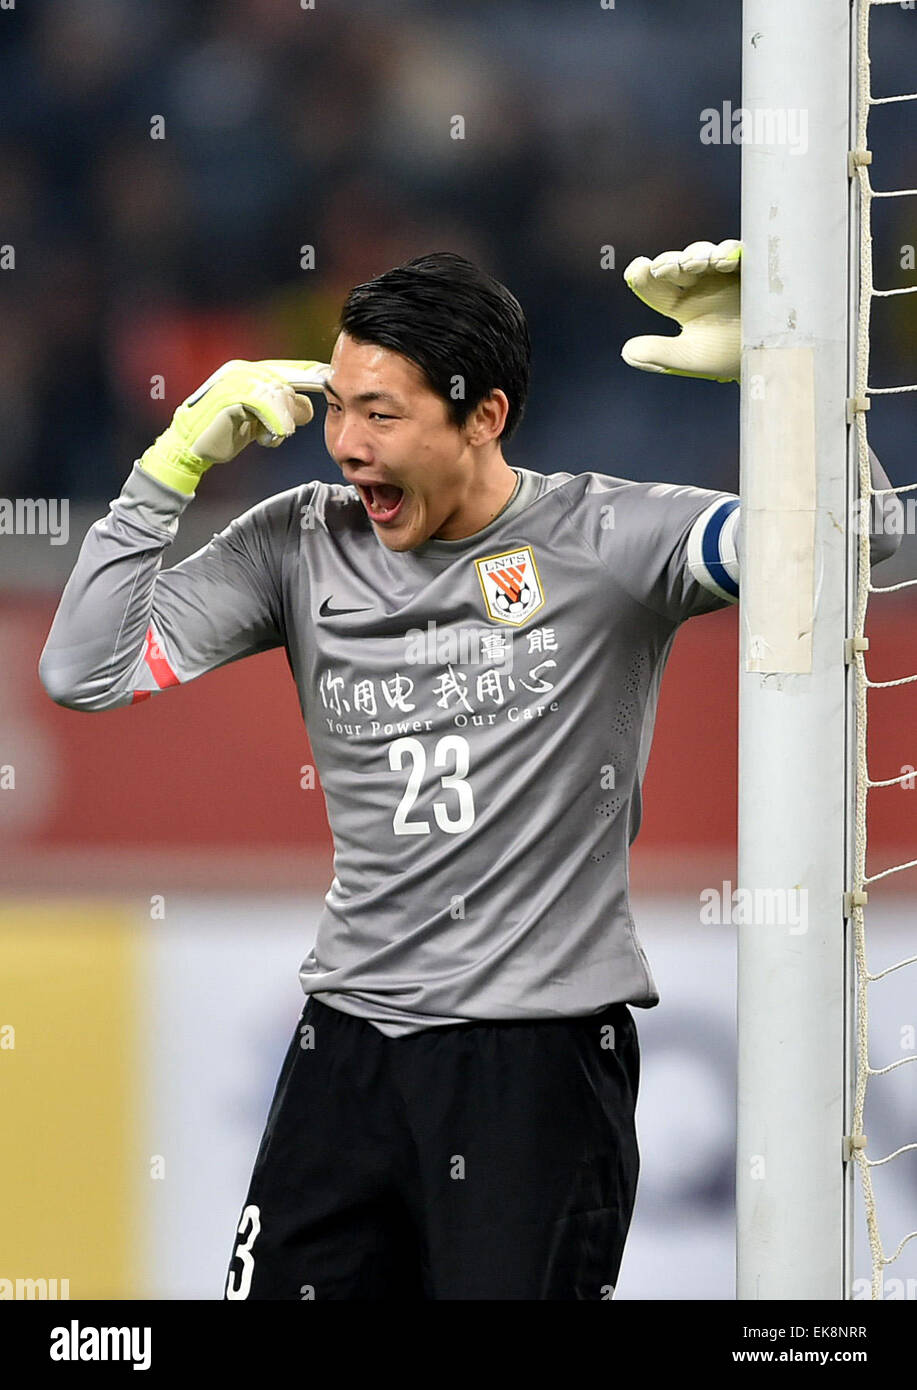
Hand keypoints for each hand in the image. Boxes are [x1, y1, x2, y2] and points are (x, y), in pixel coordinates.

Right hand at [138, 358, 330, 494]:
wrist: (190, 447)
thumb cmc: (225, 434)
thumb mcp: (258, 420)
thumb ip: (280, 410)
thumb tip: (308, 409)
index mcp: (250, 372)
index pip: (290, 369)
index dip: (311, 373)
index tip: (329, 378)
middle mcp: (244, 371)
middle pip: (288, 385)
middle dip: (292, 411)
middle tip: (276, 432)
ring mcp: (236, 381)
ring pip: (280, 396)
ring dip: (280, 422)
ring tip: (268, 437)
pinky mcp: (231, 396)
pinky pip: (266, 406)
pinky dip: (274, 423)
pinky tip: (269, 437)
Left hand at [621, 239, 740, 382]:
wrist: (775, 358)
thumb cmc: (731, 356)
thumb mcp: (692, 357)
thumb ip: (660, 354)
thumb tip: (626, 351)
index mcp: (682, 303)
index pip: (655, 286)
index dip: (643, 276)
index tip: (636, 270)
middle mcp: (700, 284)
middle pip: (677, 264)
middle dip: (670, 262)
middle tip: (664, 267)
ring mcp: (726, 273)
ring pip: (704, 254)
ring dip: (697, 255)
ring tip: (695, 263)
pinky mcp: (753, 268)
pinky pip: (740, 253)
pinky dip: (730, 252)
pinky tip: (724, 260)